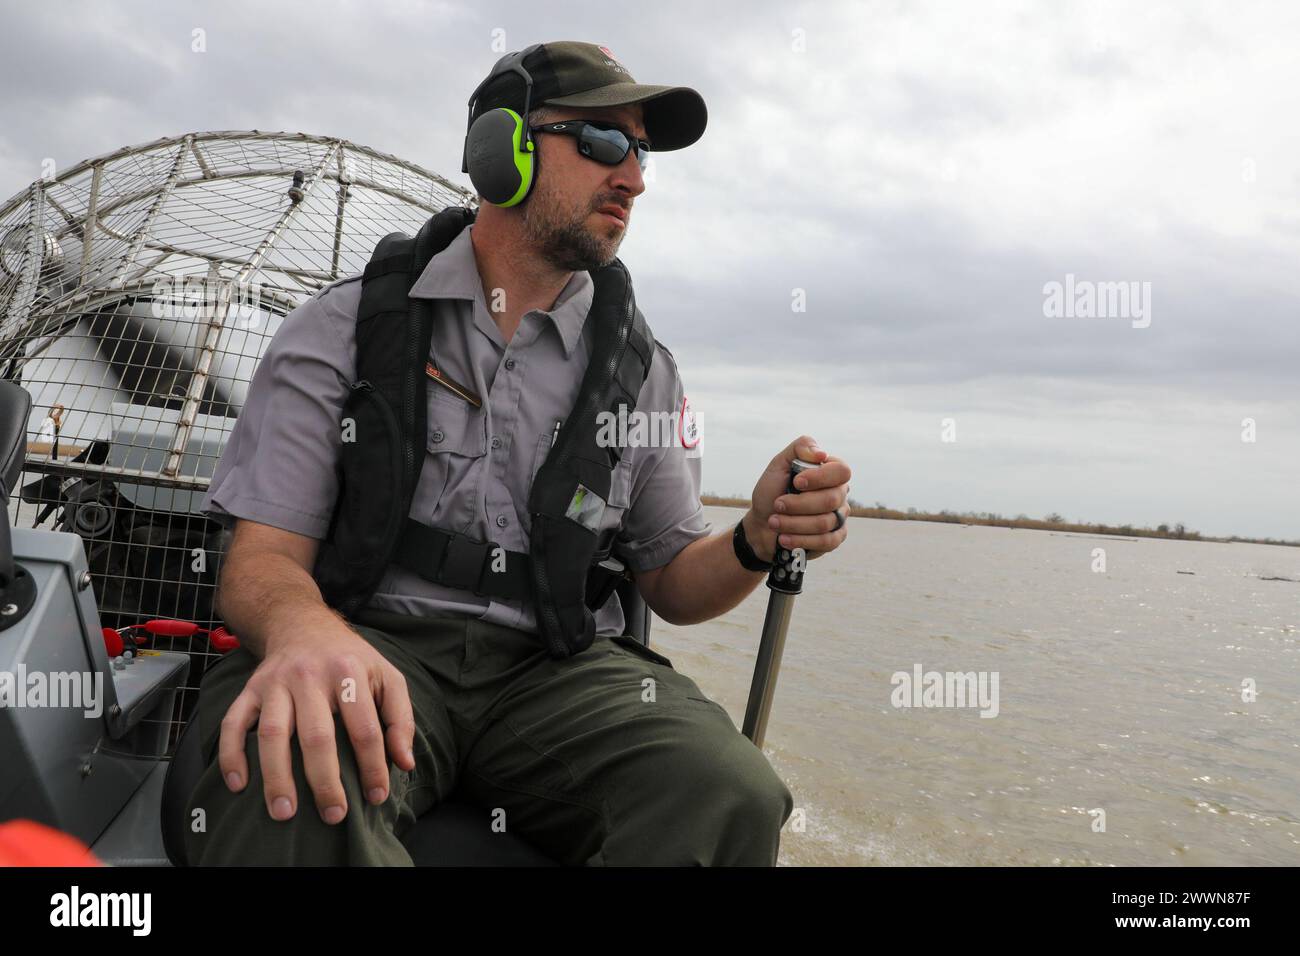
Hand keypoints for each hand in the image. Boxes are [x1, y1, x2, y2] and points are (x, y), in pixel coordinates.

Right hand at [217, 623, 415, 824]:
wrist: (302, 624)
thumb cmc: (351, 660)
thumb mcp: (387, 677)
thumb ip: (401, 719)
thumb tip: (404, 763)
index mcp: (349, 673)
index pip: (364, 728)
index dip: (372, 766)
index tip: (375, 797)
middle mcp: (310, 676)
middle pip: (317, 736)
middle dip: (325, 781)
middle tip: (333, 815)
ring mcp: (276, 682)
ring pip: (273, 734)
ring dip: (276, 776)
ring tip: (284, 812)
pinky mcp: (250, 688)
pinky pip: (233, 723)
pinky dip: (232, 754)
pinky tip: (238, 784)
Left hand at [747, 435, 852, 561]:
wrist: (761, 524)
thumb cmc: (771, 493)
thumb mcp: (778, 465)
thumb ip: (799, 448)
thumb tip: (822, 453)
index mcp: (830, 472)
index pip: (841, 471)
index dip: (819, 478)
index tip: (796, 482)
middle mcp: (839, 493)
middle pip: (831, 500)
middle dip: (798, 504)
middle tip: (777, 504)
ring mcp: (839, 517)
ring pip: (824, 523)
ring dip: (793, 523)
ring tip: (774, 522)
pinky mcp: (834, 539)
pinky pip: (826, 541)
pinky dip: (800, 540)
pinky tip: (784, 538)